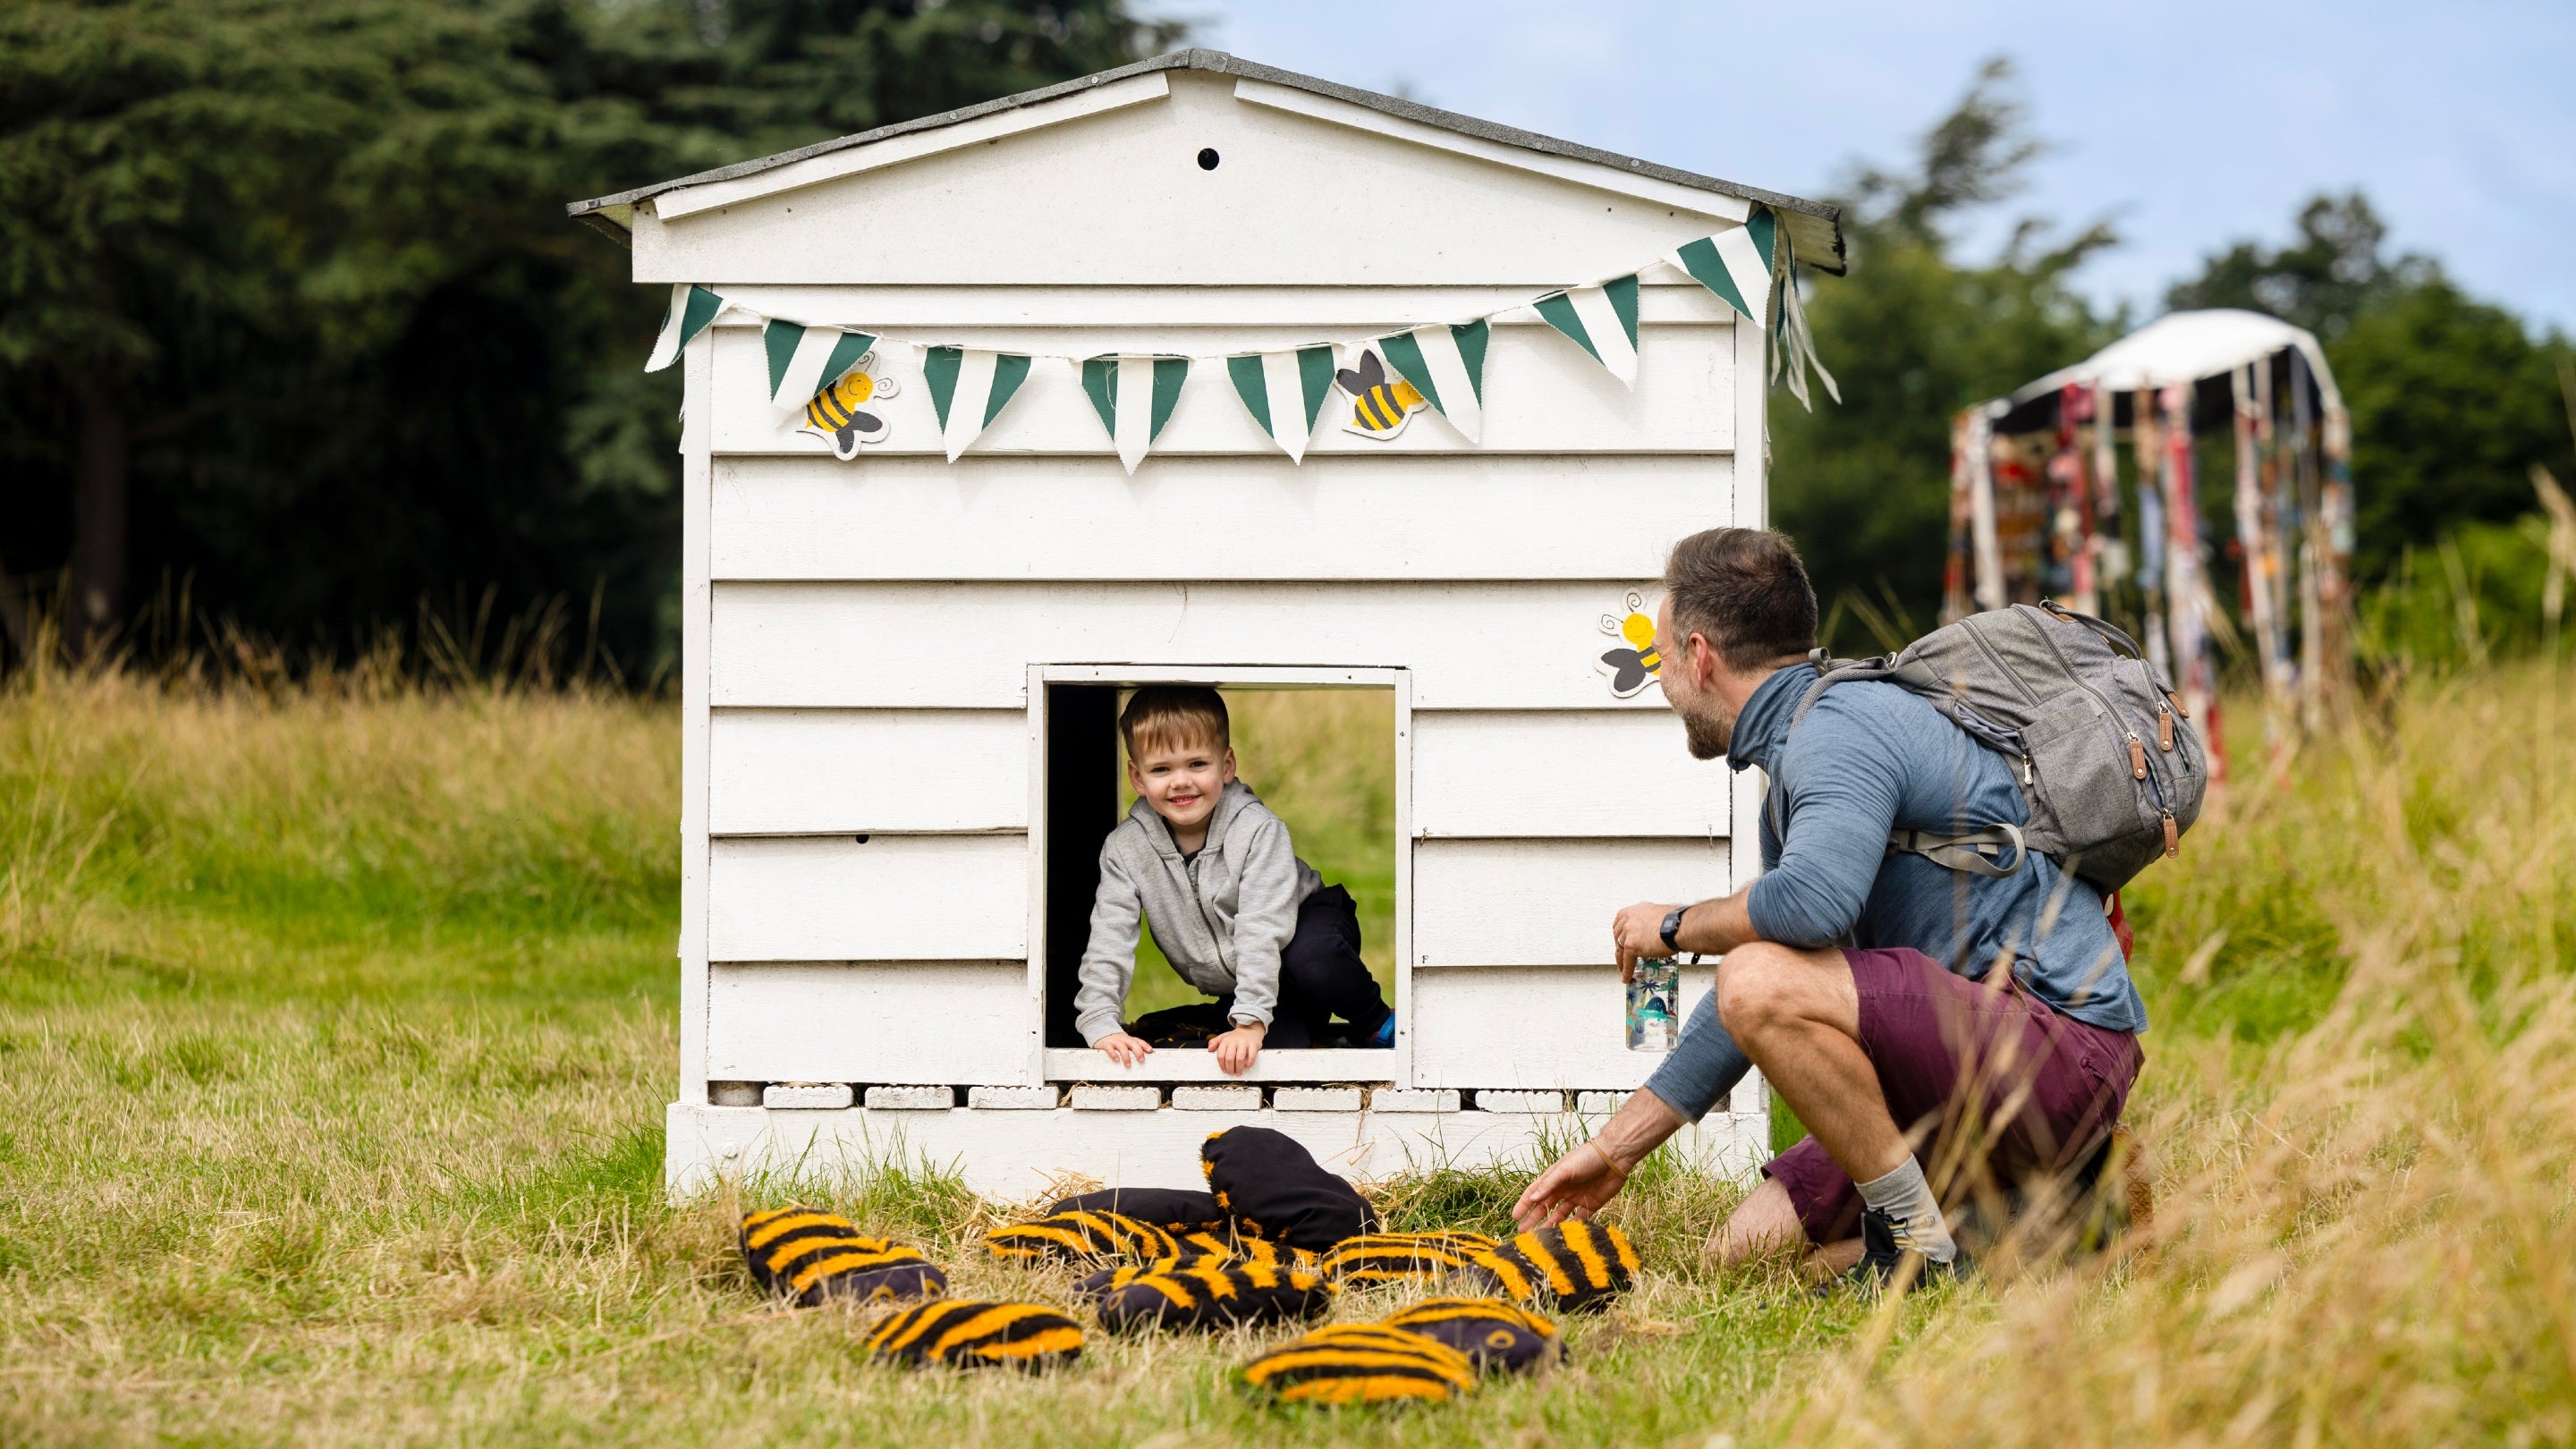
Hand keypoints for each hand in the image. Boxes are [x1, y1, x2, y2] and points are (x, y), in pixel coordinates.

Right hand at [1095, 1033, 1152, 1067]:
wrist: (1102, 1035)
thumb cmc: (1117, 1043)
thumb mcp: (1126, 1044)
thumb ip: (1133, 1049)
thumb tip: (1145, 1058)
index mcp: (1129, 1039)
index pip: (1139, 1041)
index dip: (1145, 1045)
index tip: (1150, 1051)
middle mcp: (1123, 1039)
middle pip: (1132, 1043)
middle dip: (1138, 1051)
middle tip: (1141, 1060)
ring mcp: (1115, 1041)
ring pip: (1122, 1047)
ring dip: (1126, 1056)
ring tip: (1128, 1065)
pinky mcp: (1106, 1044)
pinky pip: (1110, 1049)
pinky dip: (1113, 1054)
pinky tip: (1116, 1060)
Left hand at [1209, 1021, 1264, 1075]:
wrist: (1250, 1029)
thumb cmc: (1236, 1036)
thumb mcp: (1224, 1037)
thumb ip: (1215, 1042)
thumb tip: (1209, 1048)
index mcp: (1226, 1040)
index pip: (1221, 1055)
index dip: (1222, 1065)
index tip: (1224, 1070)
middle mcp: (1234, 1041)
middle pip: (1229, 1058)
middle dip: (1230, 1069)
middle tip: (1231, 1073)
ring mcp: (1244, 1043)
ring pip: (1240, 1059)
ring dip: (1238, 1068)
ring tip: (1238, 1072)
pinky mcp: (1253, 1045)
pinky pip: (1251, 1056)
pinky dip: (1249, 1063)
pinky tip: (1247, 1066)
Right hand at [1512, 1140, 1629, 1230]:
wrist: (1614, 1157)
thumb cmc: (1587, 1158)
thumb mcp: (1564, 1170)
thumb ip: (1549, 1185)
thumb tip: (1532, 1199)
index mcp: (1554, 1178)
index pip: (1535, 1193)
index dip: (1524, 1204)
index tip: (1515, 1217)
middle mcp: (1563, 1189)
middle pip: (1545, 1206)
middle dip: (1534, 1218)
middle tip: (1523, 1232)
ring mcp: (1576, 1197)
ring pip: (1560, 1215)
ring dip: (1550, 1224)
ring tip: (1542, 1237)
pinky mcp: (1591, 1204)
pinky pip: (1579, 1218)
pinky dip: (1571, 1226)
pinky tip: (1564, 1235)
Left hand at [1614, 901, 1678, 981]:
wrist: (1679, 926)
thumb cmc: (1676, 920)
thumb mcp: (1658, 914)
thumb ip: (1650, 921)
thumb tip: (1654, 929)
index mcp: (1635, 911)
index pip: (1620, 923)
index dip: (1620, 934)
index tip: (1621, 939)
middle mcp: (1629, 919)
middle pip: (1618, 936)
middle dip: (1620, 946)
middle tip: (1622, 954)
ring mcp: (1629, 932)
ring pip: (1621, 950)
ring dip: (1621, 961)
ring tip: (1623, 968)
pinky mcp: (1631, 945)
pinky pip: (1627, 961)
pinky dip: (1627, 971)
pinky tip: (1627, 976)